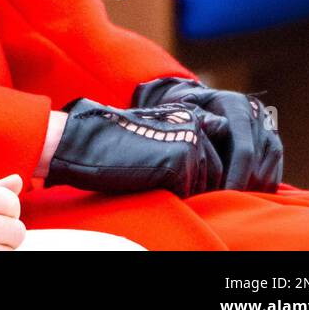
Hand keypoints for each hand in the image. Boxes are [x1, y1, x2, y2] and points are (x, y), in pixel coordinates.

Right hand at [46, 97, 227, 198]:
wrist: (90, 142)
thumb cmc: (118, 139)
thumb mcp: (157, 130)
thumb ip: (187, 135)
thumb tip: (218, 134)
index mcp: (190, 115)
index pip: (212, 156)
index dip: (193, 171)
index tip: (165, 167)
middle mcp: (195, 125)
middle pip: (213, 171)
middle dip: (191, 181)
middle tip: (156, 172)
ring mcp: (190, 142)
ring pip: (204, 184)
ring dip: (183, 188)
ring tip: (153, 174)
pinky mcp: (181, 161)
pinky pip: (189, 193)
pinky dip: (173, 194)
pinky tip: (151, 180)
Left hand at [132, 78, 283, 190]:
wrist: (200, 102)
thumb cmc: (187, 110)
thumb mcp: (185, 107)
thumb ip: (197, 115)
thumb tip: (214, 125)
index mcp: (237, 105)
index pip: (244, 151)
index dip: (234, 178)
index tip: (222, 198)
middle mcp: (258, 115)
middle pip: (257, 167)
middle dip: (240, 189)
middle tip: (221, 204)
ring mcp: (270, 129)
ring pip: (268, 174)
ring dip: (250, 192)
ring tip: (228, 202)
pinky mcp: (274, 144)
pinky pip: (273, 176)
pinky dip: (260, 191)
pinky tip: (240, 197)